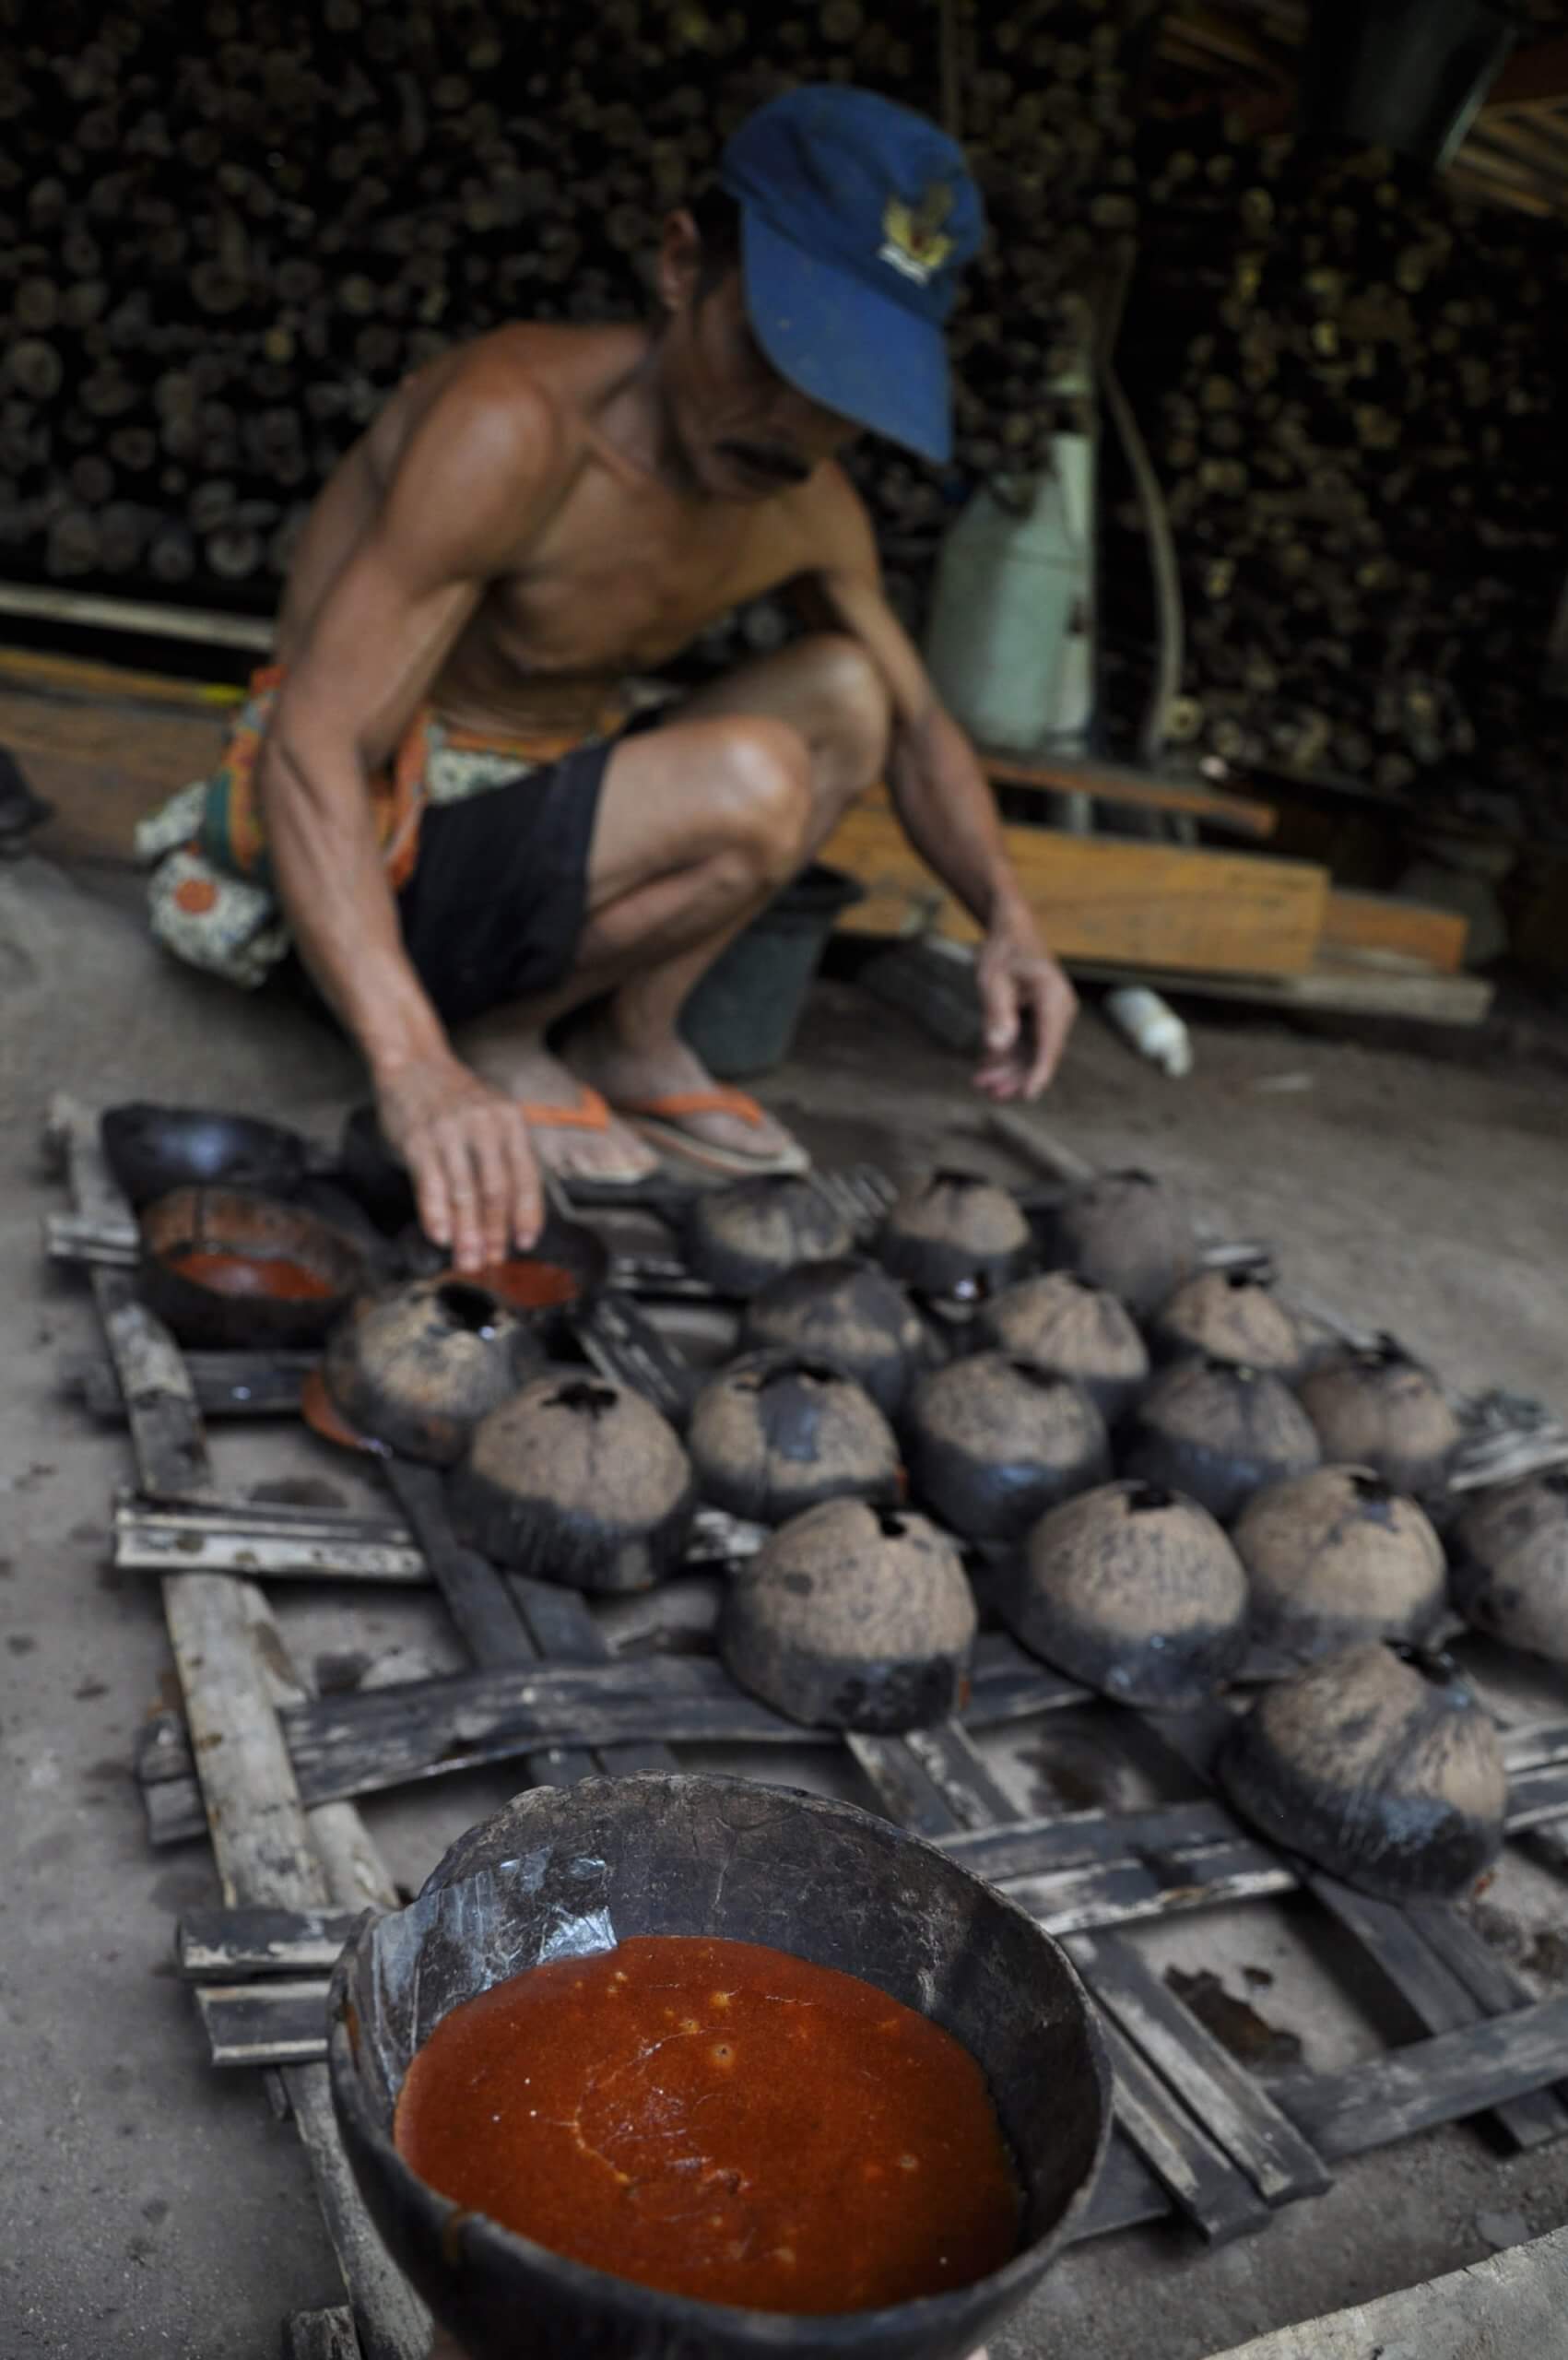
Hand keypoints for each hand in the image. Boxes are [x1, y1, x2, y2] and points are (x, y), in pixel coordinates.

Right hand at [375, 1051, 542, 1272]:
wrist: (413, 1063)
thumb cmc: (455, 1098)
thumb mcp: (491, 1117)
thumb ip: (503, 1155)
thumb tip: (510, 1213)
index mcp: (510, 1122)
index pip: (526, 1177)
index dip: (527, 1215)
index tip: (525, 1243)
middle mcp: (485, 1126)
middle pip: (497, 1191)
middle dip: (496, 1232)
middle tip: (492, 1260)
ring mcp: (451, 1132)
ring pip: (465, 1193)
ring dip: (467, 1233)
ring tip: (468, 1260)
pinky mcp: (419, 1140)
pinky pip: (431, 1184)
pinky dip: (436, 1215)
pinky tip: (440, 1237)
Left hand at [973, 912, 1076, 1099]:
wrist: (1012, 931)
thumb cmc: (1003, 952)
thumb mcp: (992, 980)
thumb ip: (996, 1013)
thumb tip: (998, 1047)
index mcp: (1053, 997)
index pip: (1050, 1043)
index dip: (1039, 1072)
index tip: (1027, 1095)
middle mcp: (1059, 1009)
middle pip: (1041, 1053)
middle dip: (1015, 1075)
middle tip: (987, 1091)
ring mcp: (1052, 1016)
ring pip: (1033, 1053)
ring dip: (1009, 1070)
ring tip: (980, 1084)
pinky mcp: (1041, 1020)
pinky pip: (1027, 1045)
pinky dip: (1008, 1057)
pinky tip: (986, 1069)